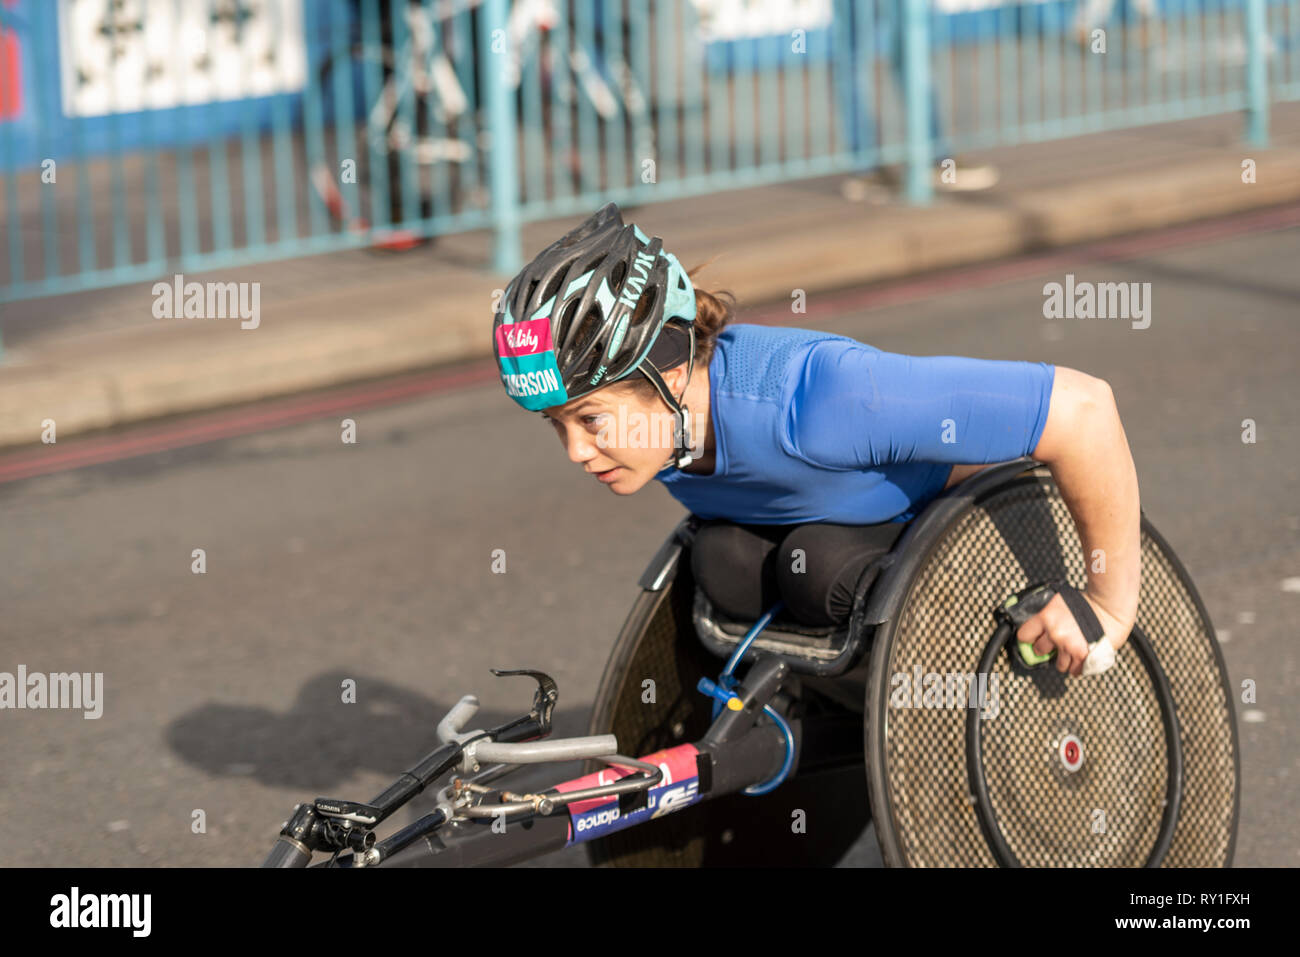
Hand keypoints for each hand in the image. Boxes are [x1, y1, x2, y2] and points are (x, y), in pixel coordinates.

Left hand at [1016, 592, 1131, 676]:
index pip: (1024, 635)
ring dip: (1064, 659)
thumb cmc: (1086, 603)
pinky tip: (1081, 656)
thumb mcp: (1059, 601)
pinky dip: (1077, 666)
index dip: (1029, 637)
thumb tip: (1035, 624)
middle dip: (1046, 648)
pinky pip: (1074, 671)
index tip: (1033, 639)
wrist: (1110, 607)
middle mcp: (1054, 633)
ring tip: (1071, 650)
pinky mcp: (1082, 656)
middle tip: (1055, 643)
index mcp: (1045, 616)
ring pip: (1058, 664)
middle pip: (1039, 650)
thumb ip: (1046, 613)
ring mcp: (1068, 646)